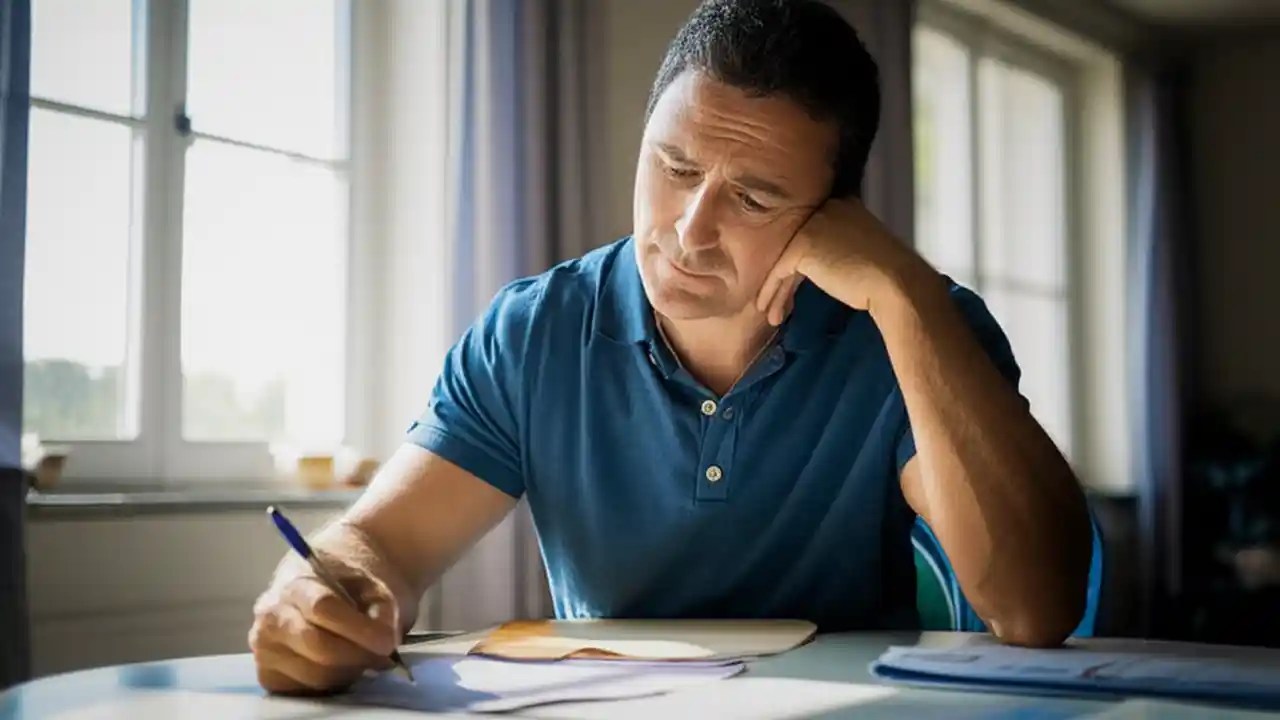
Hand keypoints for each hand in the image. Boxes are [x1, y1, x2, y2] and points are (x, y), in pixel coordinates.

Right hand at [248, 550, 400, 694]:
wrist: (320, 591)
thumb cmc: (347, 589)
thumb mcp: (371, 586)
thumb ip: (382, 609)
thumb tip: (385, 641)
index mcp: (297, 583)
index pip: (323, 607)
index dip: (358, 628)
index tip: (387, 641)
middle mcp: (272, 617)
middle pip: (318, 646)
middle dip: (357, 654)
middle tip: (381, 655)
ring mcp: (265, 648)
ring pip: (316, 674)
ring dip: (348, 670)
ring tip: (361, 656)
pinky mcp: (268, 675)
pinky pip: (306, 690)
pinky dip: (331, 683)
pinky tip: (339, 666)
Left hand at [756, 197, 935, 323]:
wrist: (897, 283)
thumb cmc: (886, 276)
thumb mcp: (861, 251)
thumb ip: (839, 248)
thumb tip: (819, 267)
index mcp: (842, 205)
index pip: (812, 235)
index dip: (800, 267)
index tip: (792, 290)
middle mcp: (824, 209)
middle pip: (795, 247)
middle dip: (784, 280)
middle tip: (778, 303)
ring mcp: (812, 225)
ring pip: (786, 261)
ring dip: (777, 291)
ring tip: (773, 316)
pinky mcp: (802, 245)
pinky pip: (780, 272)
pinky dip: (774, 293)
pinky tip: (773, 313)